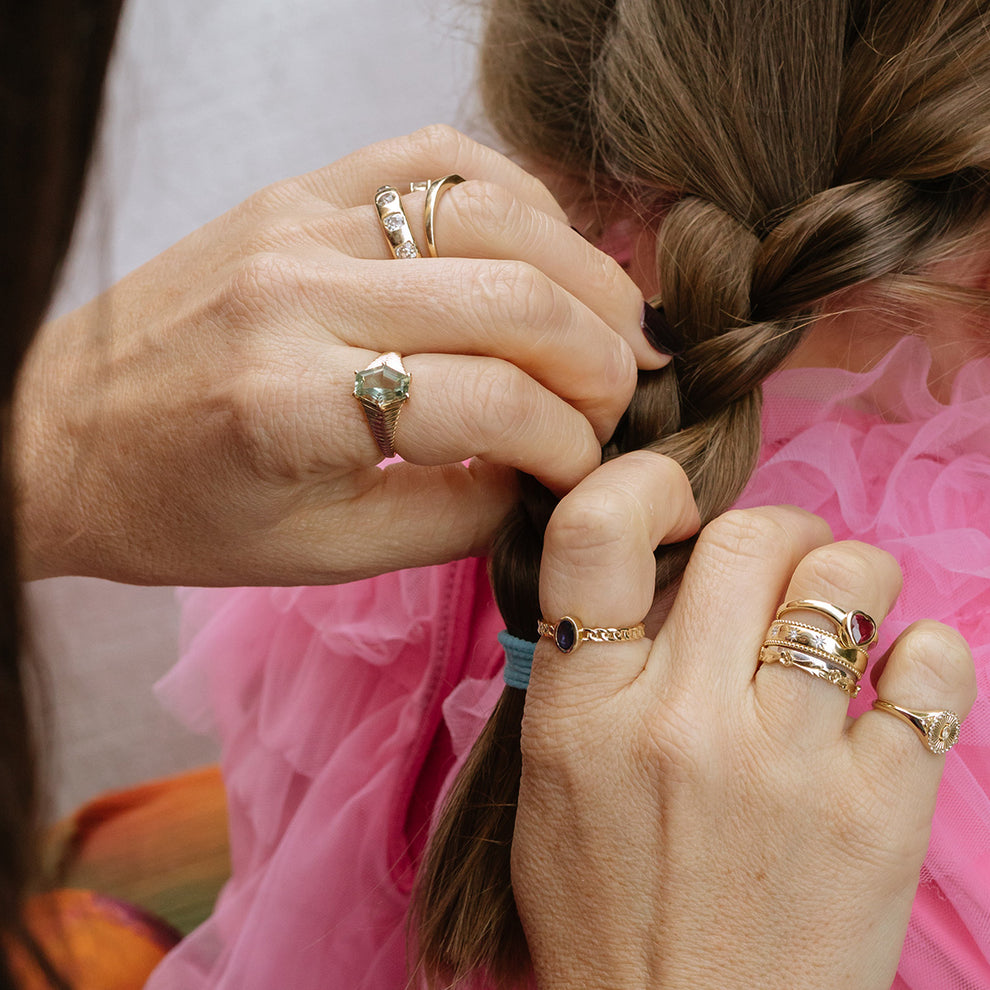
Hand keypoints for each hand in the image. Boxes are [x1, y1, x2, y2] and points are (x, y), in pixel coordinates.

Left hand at [12, 125, 665, 584]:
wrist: (63, 436)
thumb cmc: (184, 513)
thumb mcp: (324, 555)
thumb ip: (456, 518)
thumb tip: (553, 472)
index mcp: (296, 408)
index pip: (495, 404)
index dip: (570, 442)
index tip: (586, 470)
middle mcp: (299, 295)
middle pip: (515, 295)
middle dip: (601, 355)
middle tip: (621, 397)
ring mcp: (297, 224)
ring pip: (495, 211)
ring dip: (582, 271)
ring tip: (609, 326)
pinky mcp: (295, 190)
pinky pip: (436, 157)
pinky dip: (516, 196)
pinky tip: (543, 250)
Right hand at [513, 453, 975, 989]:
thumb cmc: (609, 916)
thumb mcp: (553, 784)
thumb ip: (591, 672)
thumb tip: (666, 579)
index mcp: (582, 713)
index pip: (594, 530)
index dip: (643, 485)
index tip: (679, 508)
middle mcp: (680, 724)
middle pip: (749, 538)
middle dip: (778, 532)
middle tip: (784, 564)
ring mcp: (786, 766)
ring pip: (848, 580)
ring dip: (855, 576)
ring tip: (849, 613)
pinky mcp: (881, 814)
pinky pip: (934, 666)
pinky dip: (927, 655)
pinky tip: (902, 680)